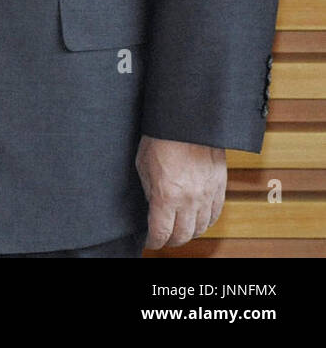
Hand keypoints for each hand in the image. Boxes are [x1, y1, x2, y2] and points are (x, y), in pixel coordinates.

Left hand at [135, 134, 226, 248]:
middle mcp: (189, 200)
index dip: (154, 241)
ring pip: (201, 228)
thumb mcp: (143, 165)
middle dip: (171, 240)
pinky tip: (197, 219)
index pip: (161, 232)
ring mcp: (206, 195)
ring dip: (189, 232)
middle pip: (183, 235)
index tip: (150, 241)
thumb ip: (150, 190)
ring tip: (180, 230)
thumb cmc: (160, 138)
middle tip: (164, 238)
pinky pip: (215, 214)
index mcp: (166, 196)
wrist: (186, 120)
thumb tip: (153, 207)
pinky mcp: (219, 187)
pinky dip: (206, 222)